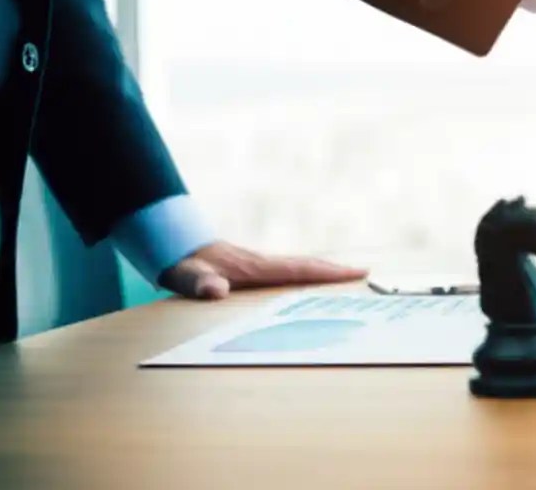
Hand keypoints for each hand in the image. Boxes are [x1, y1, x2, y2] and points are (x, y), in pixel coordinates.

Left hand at [158, 241, 367, 299]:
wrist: (171, 244)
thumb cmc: (180, 263)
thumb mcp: (184, 275)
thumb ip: (198, 282)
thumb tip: (216, 291)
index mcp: (254, 267)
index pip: (298, 269)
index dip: (327, 272)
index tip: (356, 271)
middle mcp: (262, 263)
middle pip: (306, 265)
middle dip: (334, 270)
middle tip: (364, 273)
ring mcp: (259, 265)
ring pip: (298, 268)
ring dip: (322, 273)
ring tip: (347, 280)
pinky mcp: (254, 269)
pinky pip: (287, 273)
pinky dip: (305, 276)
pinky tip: (309, 285)